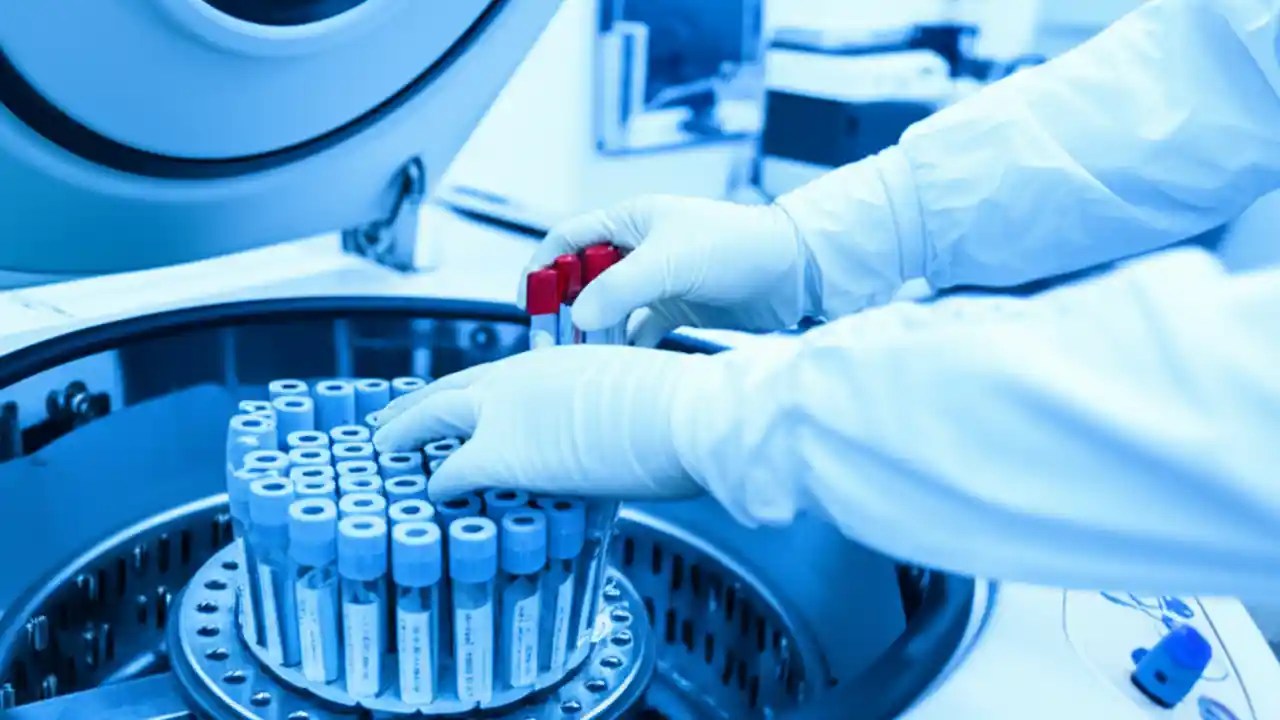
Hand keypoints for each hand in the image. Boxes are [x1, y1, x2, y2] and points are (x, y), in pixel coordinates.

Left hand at [370, 345, 707, 500]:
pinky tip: (427, 496)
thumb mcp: (632, 401)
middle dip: (417, 405)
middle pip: (450, 388)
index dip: (467, 392)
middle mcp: (521, 377)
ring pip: (433, 417)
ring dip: (404, 433)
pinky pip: (452, 472)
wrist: (687, 415)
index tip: (450, 402)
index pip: (493, 375)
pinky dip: (436, 485)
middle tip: (391, 420)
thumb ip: (602, 417)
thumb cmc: (681, 410)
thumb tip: (608, 444)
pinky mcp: (502, 454)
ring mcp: (505, 411)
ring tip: (383, 448)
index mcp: (554, 361)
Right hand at [519, 196, 813, 345]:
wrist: (795, 270)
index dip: (542, 270)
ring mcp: (658, 279)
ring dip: (593, 333)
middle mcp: (640, 249)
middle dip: (565, 310)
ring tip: (580, 361)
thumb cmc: (737, 246)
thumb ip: (620, 288)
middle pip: (583, 280)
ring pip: (609, 309)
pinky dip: (625, 347)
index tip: (529, 304)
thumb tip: (580, 315)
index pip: (568, 241)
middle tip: (551, 344)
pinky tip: (618, 367)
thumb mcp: (671, 262)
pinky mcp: (678, 307)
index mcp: (630, 222)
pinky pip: (638, 330)